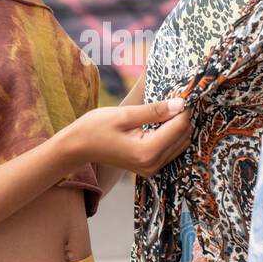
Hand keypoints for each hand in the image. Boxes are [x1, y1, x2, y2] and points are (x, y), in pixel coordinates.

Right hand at [68, 97, 194, 177]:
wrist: (79, 147)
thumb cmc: (96, 127)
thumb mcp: (125, 114)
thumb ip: (154, 110)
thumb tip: (181, 104)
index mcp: (146, 151)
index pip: (179, 127)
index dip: (184, 108)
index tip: (181, 92)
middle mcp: (152, 164)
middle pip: (183, 136)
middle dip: (183, 117)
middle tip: (175, 98)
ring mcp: (152, 168)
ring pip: (181, 143)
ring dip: (179, 125)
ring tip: (167, 108)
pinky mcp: (150, 167)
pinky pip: (172, 149)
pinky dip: (172, 134)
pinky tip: (163, 121)